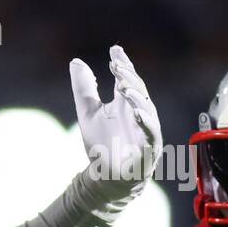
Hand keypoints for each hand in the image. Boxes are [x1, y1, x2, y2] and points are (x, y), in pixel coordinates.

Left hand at [69, 45, 161, 194]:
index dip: (122, 65)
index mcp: (126, 104)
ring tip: (123, 85)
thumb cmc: (100, 144)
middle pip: (137, 90)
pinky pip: (152, 132)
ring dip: (135, 96)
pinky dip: (146, 121)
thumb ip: (84, 89)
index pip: (127, 80)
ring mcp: (146, 130)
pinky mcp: (149, 148)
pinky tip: (137, 112)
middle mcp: (139, 113)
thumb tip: (76, 62)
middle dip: (128, 77)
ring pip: (146, 108)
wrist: (104, 176)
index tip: (114, 50)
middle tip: (116, 65)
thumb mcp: (87, 112)